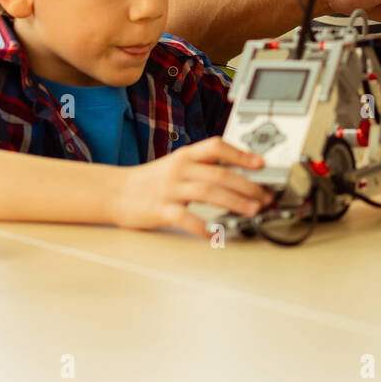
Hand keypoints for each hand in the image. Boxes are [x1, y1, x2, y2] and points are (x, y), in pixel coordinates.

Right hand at [111, 137, 271, 236]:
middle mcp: (179, 169)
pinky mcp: (160, 210)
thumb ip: (205, 167)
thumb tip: (242, 174)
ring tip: (252, 210)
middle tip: (265, 197)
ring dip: (234, 202)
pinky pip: (185, 218)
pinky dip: (203, 226)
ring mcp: (169, 189)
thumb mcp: (178, 165)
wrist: (115, 192)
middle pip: (219, 174)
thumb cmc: (153, 180)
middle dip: (247, 186)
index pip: (216, 147)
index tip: (261, 163)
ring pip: (207, 193)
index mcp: (186, 156)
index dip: (240, 154)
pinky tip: (216, 233)